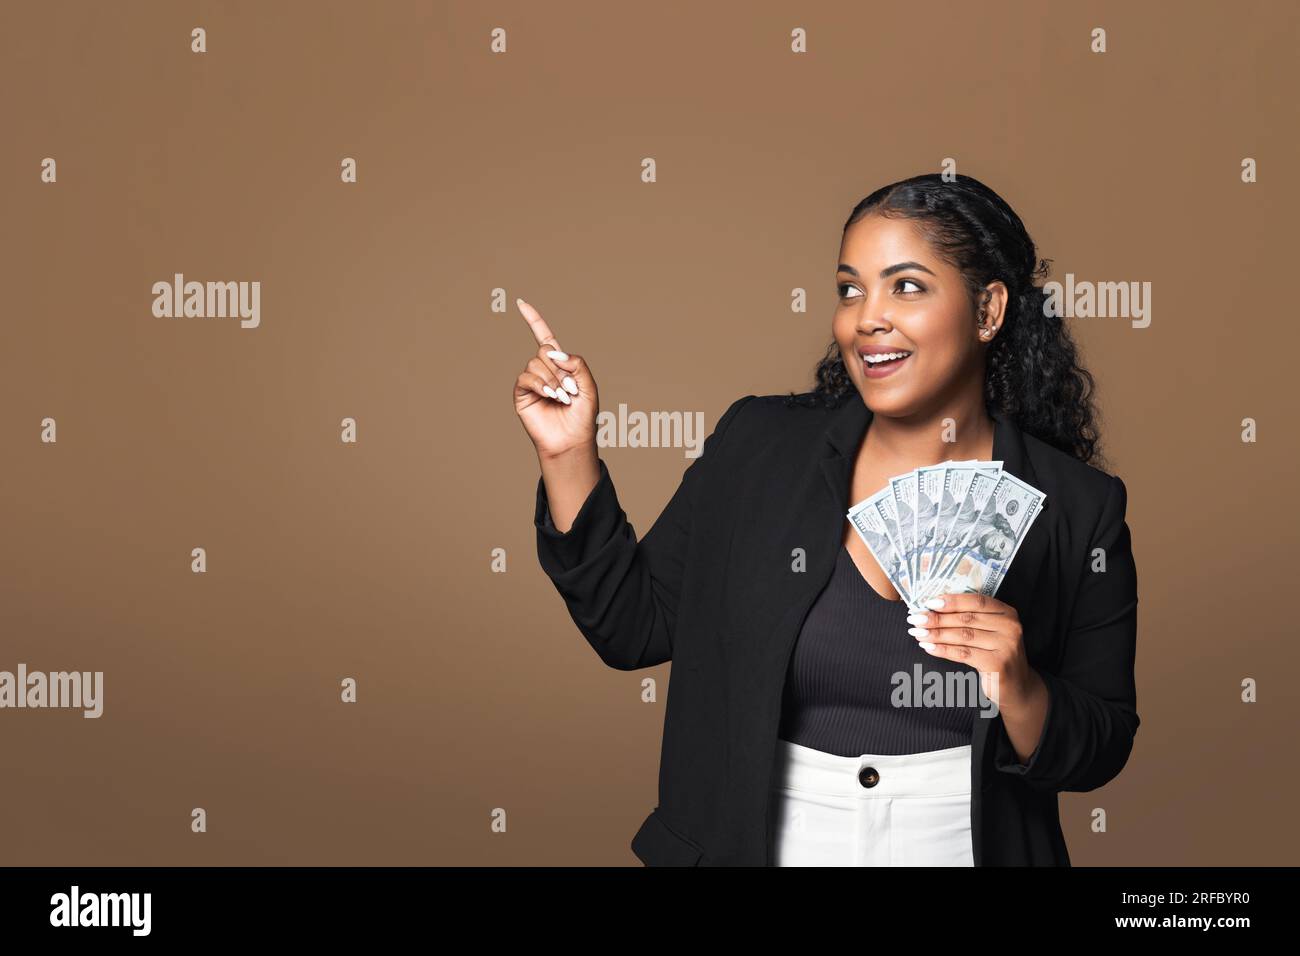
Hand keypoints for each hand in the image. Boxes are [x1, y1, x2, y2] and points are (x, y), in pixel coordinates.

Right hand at [513, 298, 598, 459]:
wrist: (572, 440)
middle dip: (560, 369)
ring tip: (561, 398)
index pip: (544, 337)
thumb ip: (577, 363)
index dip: (534, 320)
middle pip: (544, 352)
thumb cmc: (582, 416)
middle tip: (570, 390)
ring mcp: (532, 383)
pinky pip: (525, 378)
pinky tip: (550, 395)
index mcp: (560, 366)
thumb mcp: (589, 385)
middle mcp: (543, 371)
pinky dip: (540, 384)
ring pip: (535, 364)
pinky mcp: (521, 395)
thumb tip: (553, 352)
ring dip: (552, 380)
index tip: (521, 303)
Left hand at [905, 592, 1033, 707]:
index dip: (951, 601)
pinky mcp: (998, 664)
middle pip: (966, 619)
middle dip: (937, 618)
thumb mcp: (989, 632)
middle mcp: (1010, 627)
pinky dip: (943, 649)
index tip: (928, 602)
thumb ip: (970, 619)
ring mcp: (1006, 646)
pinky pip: (963, 654)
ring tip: (917, 633)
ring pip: (963, 636)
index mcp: (1007, 613)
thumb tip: (933, 609)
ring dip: (936, 633)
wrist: (1017, 687)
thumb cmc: (995, 654)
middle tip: (914, 618)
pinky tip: (928, 647)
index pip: (976, 601)